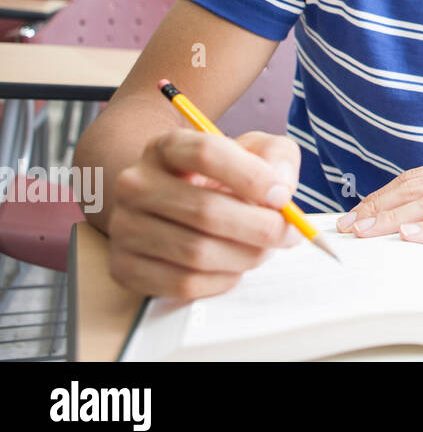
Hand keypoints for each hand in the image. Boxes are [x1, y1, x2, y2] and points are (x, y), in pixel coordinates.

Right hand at [106, 129, 301, 299]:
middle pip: (205, 210)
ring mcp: (124, 227)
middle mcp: (136, 184)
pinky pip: (183, 283)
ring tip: (264, 249)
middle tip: (288, 233)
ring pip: (197, 252)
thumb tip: (281, 189)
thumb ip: (277, 157)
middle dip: (259, 227)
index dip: (252, 177)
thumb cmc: (221, 178)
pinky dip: (222, 280)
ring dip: (245, 256)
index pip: (207, 154)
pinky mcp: (125, 267)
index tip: (282, 196)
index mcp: (166, 147)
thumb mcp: (254, 152)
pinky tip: (235, 266)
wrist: (174, 205)